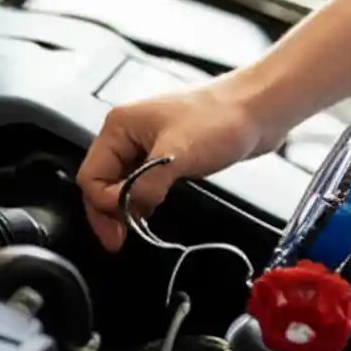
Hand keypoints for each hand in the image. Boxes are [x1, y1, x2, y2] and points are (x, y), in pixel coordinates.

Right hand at [77, 76, 284, 251]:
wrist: (258, 110)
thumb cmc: (221, 119)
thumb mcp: (177, 155)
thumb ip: (146, 186)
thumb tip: (128, 210)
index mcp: (120, 126)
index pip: (92, 175)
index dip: (103, 205)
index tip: (122, 228)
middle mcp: (128, 134)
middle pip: (102, 181)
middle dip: (109, 211)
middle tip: (119, 241)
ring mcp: (148, 143)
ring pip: (122, 183)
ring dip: (126, 206)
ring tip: (136, 229)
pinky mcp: (167, 154)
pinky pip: (143, 182)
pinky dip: (143, 199)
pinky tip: (150, 212)